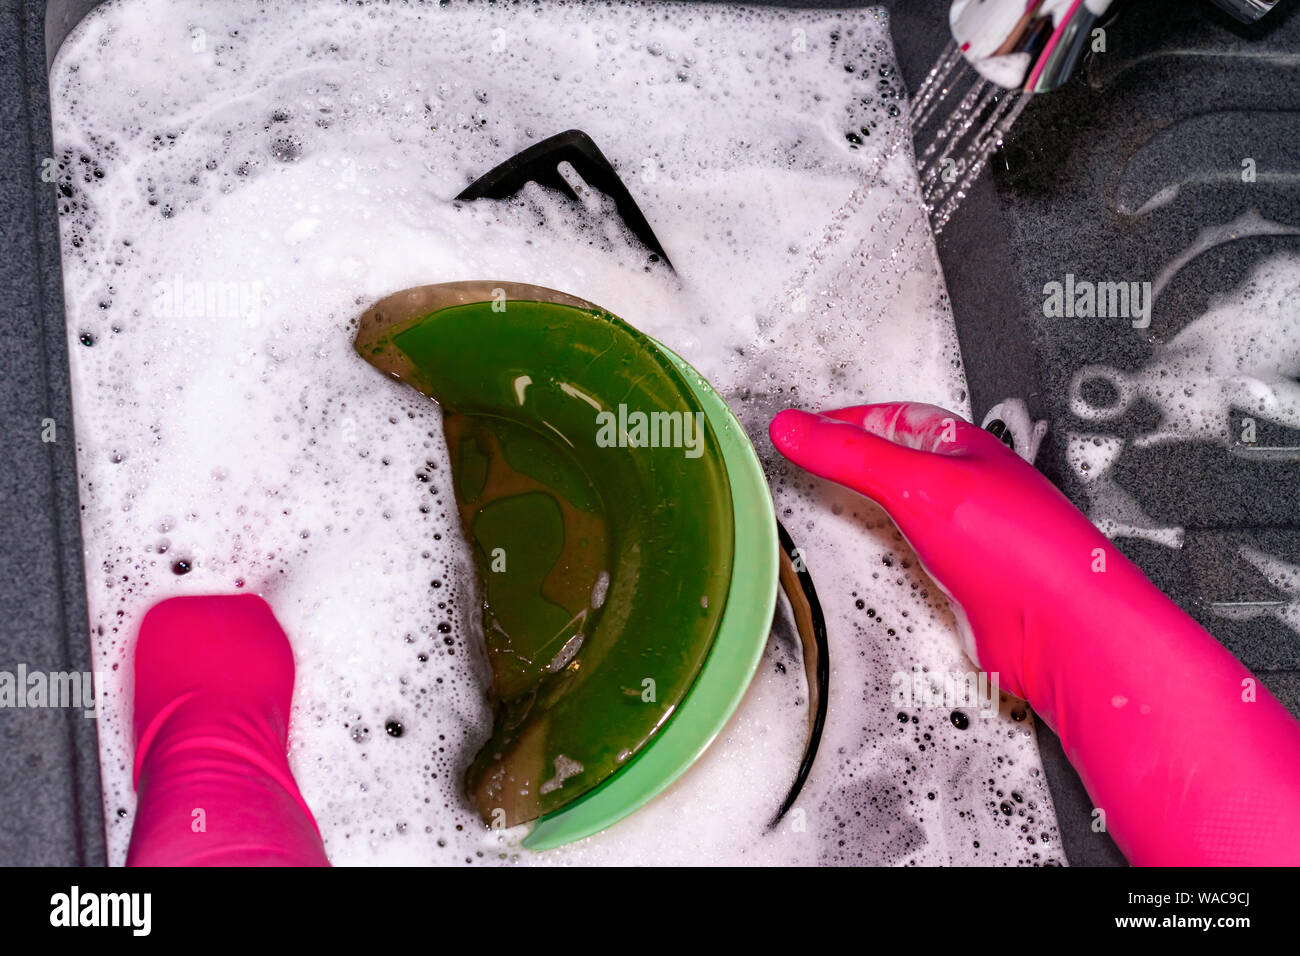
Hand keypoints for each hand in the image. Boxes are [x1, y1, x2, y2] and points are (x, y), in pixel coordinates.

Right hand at [770, 401, 1299, 864]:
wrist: (1067, 635)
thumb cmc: (1024, 553)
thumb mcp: (919, 487)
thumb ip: (851, 456)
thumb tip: (794, 428)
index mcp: (965, 450)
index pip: (895, 418)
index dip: (846, 418)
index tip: (807, 425)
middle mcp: (969, 490)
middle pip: (901, 461)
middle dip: (858, 455)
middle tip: (817, 454)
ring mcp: (968, 539)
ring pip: (908, 510)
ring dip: (872, 504)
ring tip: (838, 498)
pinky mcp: (966, 585)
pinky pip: (915, 558)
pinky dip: (887, 552)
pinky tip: (878, 561)